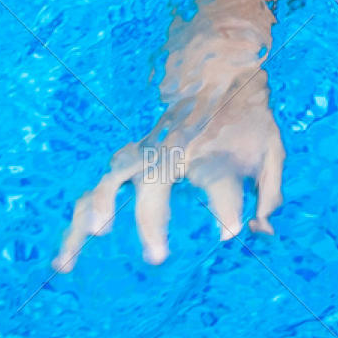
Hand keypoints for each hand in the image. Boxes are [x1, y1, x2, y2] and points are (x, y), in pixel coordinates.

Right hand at [53, 90, 284, 271]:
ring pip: (110, 182)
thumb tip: (259, 233)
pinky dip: (79, 222)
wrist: (218, 76)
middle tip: (156, 257)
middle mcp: (174, 152)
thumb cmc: (246, 122)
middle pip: (153, 183)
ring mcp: (145, 155)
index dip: (226, 209)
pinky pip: (96, 191)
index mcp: (214, 152)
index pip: (220, 183)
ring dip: (99, 210)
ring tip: (91, 242)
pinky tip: (65, 261)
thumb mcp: (272, 150)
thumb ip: (270, 193)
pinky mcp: (127, 163)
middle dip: (151, 220)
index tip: (229, 233)